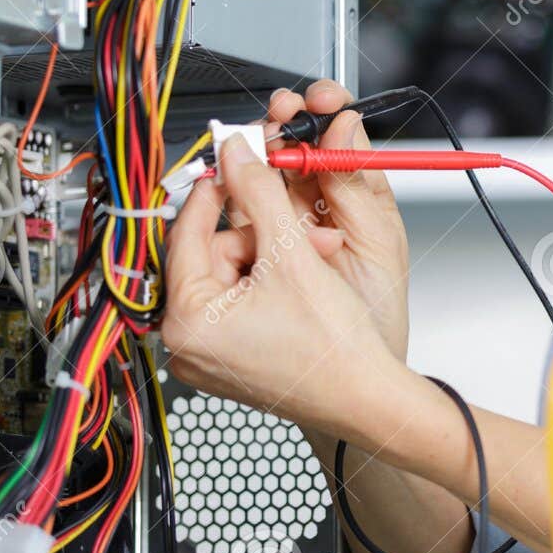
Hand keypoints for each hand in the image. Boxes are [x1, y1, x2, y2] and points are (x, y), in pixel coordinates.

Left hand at [162, 134, 409, 439]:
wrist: (367, 397)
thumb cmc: (332, 348)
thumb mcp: (292, 254)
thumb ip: (259, 194)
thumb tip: (236, 155)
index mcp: (185, 322)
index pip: (185, 235)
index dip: (215, 194)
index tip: (232, 166)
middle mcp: (186, 345)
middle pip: (213, 256)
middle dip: (264, 237)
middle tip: (303, 232)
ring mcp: (208, 356)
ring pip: (232, 276)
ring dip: (276, 258)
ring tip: (316, 259)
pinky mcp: (231, 360)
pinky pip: (240, 303)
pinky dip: (273, 284)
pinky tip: (306, 282)